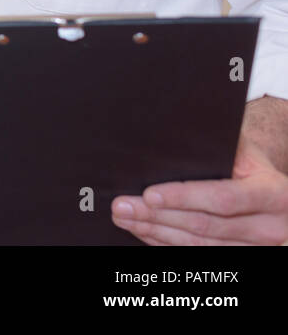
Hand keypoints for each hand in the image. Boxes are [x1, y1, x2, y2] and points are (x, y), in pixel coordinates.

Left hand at [111, 141, 287, 244]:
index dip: (184, 198)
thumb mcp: (241, 147)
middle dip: (158, 216)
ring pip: (200, 245)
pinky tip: (144, 231)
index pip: (223, 199)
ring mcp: (258, 247)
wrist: (268, 183)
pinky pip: (199, 253)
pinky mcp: (241, 255)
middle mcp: (271, 226)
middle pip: (206, 226)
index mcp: (273, 194)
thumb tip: (168, 141)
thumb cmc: (247, 160)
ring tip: (125, 217)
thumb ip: (213, 147)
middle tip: (123, 206)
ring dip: (156, 232)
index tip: (150, 194)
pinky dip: (166, 242)